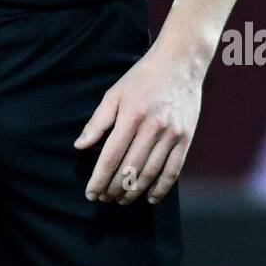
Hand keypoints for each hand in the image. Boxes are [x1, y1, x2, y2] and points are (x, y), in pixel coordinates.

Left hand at [74, 47, 203, 202]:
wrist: (179, 65)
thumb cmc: (141, 79)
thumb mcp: (114, 94)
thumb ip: (97, 122)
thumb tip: (80, 146)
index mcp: (131, 116)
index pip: (111, 156)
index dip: (100, 178)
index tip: (91, 193)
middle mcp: (152, 127)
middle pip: (130, 168)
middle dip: (114, 188)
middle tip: (104, 199)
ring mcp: (171, 134)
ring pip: (151, 173)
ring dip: (134, 191)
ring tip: (121, 200)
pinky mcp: (185, 138)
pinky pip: (173, 170)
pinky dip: (161, 188)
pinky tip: (149, 197)